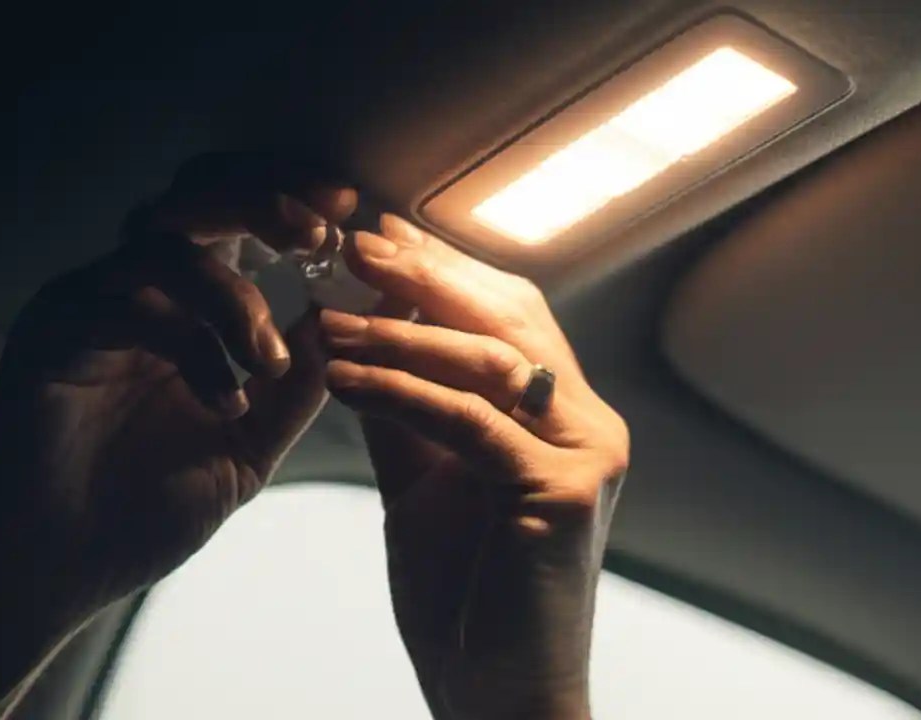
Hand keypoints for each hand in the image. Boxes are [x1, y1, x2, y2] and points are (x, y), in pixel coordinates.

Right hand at [0, 155, 352, 717]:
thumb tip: (350, 326)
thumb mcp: (246, 448)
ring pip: (165, 242)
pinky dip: (191, 344)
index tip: (348, 210)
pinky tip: (225, 401)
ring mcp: (86, 306)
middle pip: (197, 198)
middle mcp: (131, 291)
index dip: (292, 200)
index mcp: (181, 307)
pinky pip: (127, 305)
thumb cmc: (139, 513)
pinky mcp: (50, 334)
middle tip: (319, 233)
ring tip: (267, 359)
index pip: (236, 220)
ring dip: (235, 294)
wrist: (50, 575)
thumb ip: (295, 390)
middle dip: (266, 201)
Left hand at [321, 216, 629, 718]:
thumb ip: (404, 415)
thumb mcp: (424, 484)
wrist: (498, 694)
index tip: (378, 236)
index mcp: (565, 416)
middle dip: (426, 276)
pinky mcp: (564, 495)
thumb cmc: (465, 596)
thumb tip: (357, 340)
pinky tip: (344, 377)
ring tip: (329, 317)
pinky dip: (401, 393)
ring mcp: (588, 456)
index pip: (509, 316)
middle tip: (354, 244)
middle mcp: (590, 424)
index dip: (446, 269)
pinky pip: (469, 424)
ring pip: (489, 362)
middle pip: (508, 319)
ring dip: (400, 332)